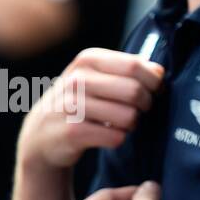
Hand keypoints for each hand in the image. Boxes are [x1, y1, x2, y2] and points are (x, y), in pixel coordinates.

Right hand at [17, 48, 164, 171]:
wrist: (41, 134)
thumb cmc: (79, 101)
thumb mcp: (98, 77)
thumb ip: (129, 70)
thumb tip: (159, 71)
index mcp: (88, 60)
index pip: (135, 66)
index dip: (153, 81)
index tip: (156, 90)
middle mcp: (76, 80)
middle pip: (134, 91)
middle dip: (146, 104)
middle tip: (141, 109)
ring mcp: (71, 106)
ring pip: (129, 116)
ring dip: (132, 123)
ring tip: (123, 123)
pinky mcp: (72, 132)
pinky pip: (116, 137)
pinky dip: (119, 138)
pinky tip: (108, 135)